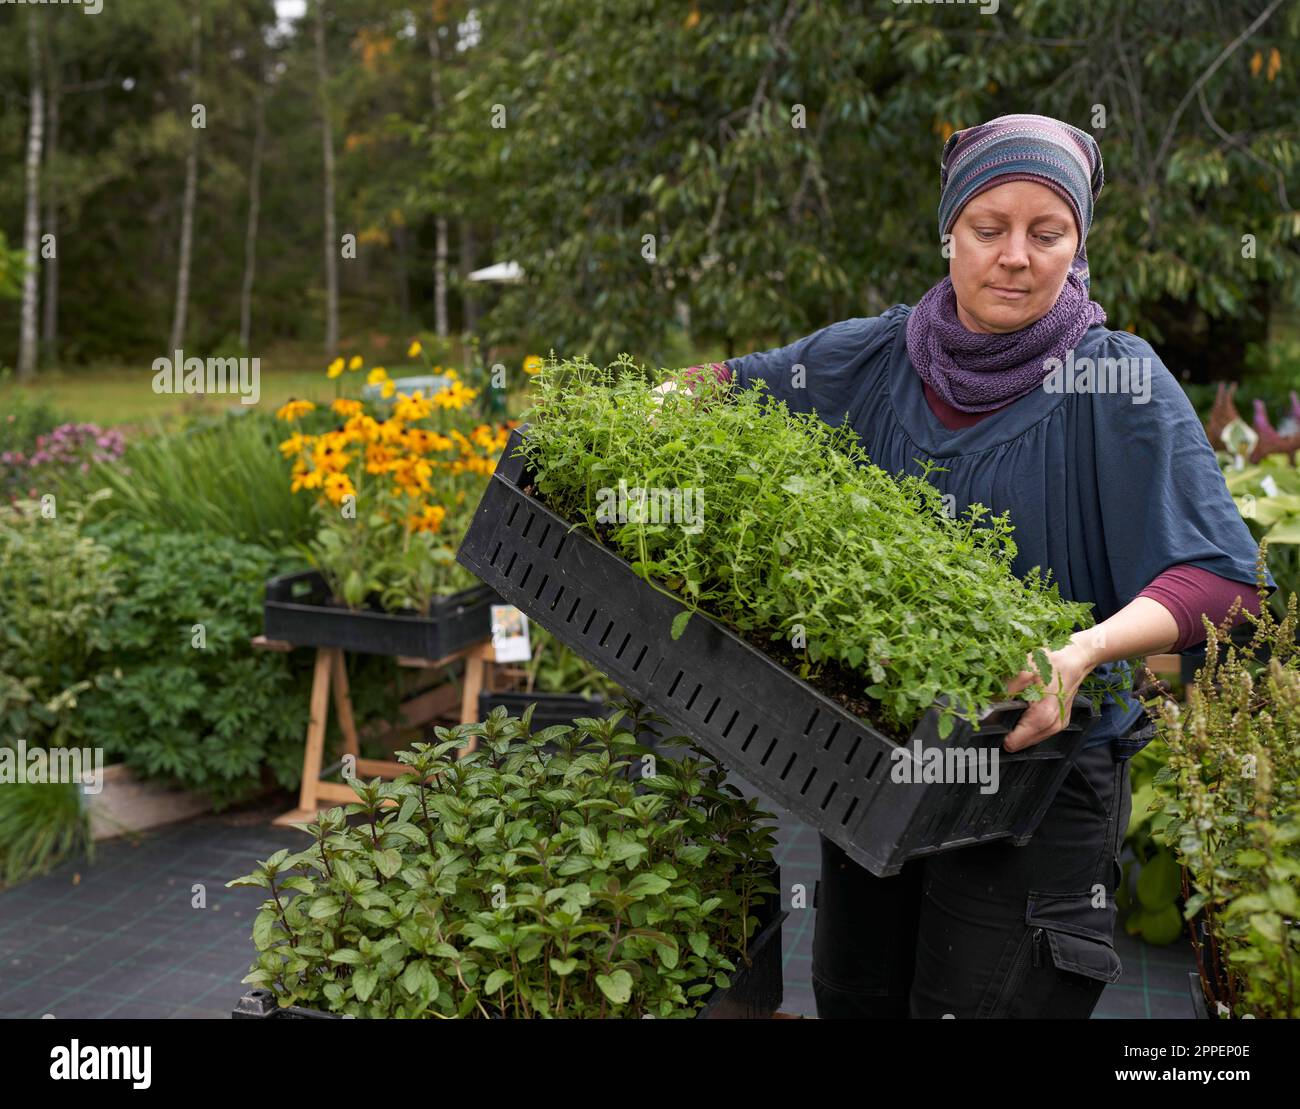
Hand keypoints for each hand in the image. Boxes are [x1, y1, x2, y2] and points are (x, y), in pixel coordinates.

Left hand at [1001, 637, 1096, 752]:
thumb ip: (1004, 691)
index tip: (991, 720)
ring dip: (1018, 728)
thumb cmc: (1050, 662)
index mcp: (1042, 717)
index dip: (998, 732)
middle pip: (1019, 744)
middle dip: (1007, 729)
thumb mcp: (1022, 671)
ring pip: (1028, 740)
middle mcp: (1052, 727)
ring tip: (1013, 708)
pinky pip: (1038, 733)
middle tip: (1000, 711)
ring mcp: (1058, 727)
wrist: (1075, 659)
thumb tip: (986, 706)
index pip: (1012, 743)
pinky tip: (1025, 709)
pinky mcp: (1060, 723)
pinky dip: (1028, 725)